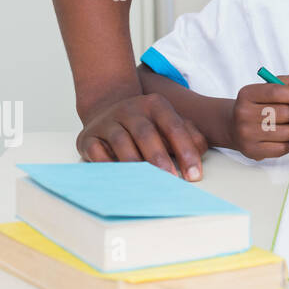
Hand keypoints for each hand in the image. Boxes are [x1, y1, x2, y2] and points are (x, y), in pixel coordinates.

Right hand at [77, 93, 208, 180]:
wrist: (108, 111)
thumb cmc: (148, 125)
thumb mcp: (170, 123)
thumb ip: (190, 135)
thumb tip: (200, 152)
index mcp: (155, 105)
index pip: (174, 127)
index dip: (185, 151)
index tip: (194, 175)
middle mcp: (130, 109)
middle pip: (146, 134)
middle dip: (159, 159)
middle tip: (171, 180)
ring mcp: (108, 122)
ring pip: (121, 142)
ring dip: (134, 164)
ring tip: (146, 183)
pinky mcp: (88, 137)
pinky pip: (97, 152)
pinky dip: (108, 166)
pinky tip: (120, 179)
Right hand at [229, 73, 288, 161]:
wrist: (233, 126)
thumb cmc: (258, 105)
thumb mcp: (270, 88)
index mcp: (247, 94)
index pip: (277, 92)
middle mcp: (243, 113)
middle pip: (285, 113)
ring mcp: (246, 134)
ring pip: (287, 132)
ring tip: (286, 124)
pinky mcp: (252, 151)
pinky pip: (284, 148)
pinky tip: (282, 136)